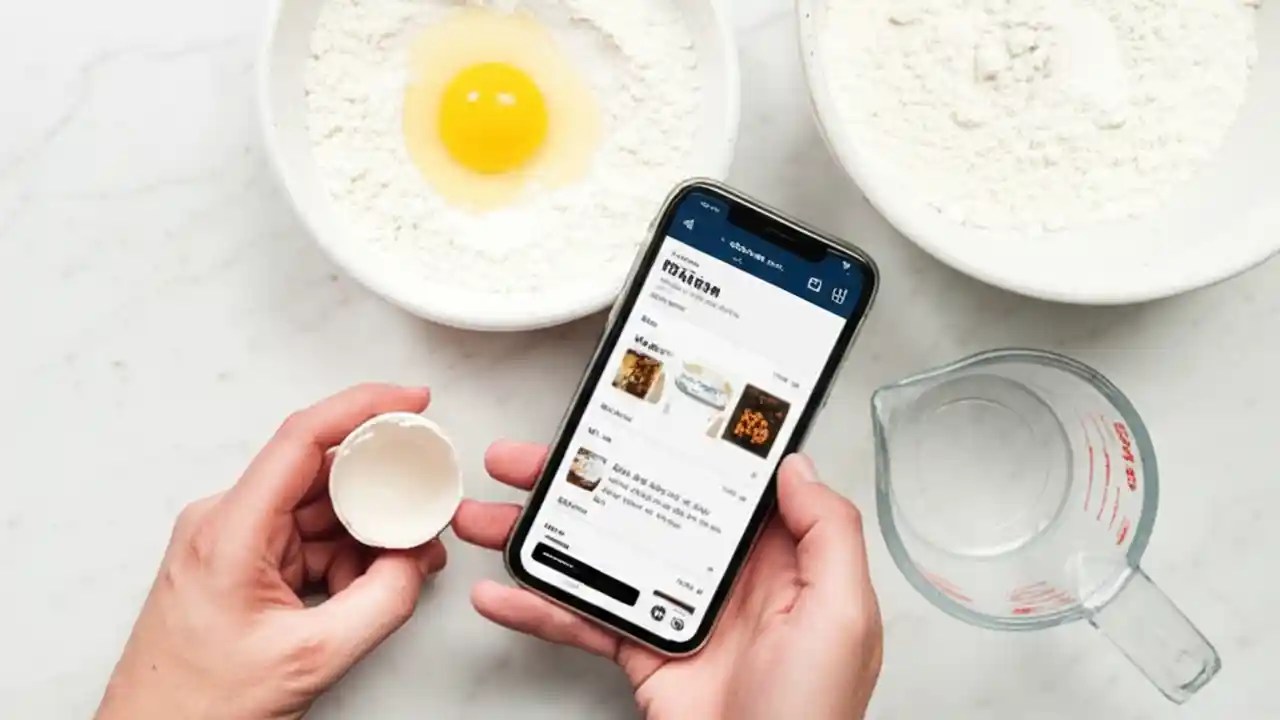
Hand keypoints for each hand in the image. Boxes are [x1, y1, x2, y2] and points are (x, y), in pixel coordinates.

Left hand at [97, 384, 448, 719]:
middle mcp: (226, 523)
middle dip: (381, 493)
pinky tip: (367, 586)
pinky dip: (345, 559)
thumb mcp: (311, 656)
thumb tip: (416, 562)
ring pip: (320, 513)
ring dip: (367, 535)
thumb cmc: (198, 705)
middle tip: (426, 506)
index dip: (363, 408)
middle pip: (320, 476)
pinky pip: (309, 542)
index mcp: (229, 530)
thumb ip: (382, 602)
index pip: (302, 439)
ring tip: (403, 565)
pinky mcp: (244, 565)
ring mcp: (233, 543)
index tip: (410, 401)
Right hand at [454, 443, 882, 719]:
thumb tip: (796, 466)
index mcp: (781, 561)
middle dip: (585, 480)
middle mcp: (727, 579)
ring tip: (495, 515)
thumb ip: (828, 533)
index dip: (680, 446)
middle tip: (532, 460)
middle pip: (648, 509)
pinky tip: (504, 591)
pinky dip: (539, 607)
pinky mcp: (645, 654)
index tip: (634, 414)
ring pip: (603, 556)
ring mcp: (680, 614)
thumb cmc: (812, 718)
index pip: (723, 485)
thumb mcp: (842, 615)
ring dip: (544, 535)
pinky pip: (585, 619)